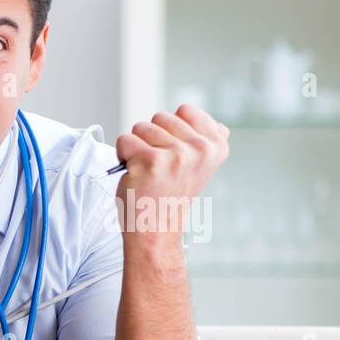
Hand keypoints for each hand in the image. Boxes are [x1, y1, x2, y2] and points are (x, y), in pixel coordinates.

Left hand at [114, 105, 228, 243]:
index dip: (170, 129)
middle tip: (157, 167)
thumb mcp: (200, 166)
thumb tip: (208, 120)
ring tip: (146, 171)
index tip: (173, 154)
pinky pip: (124, 141)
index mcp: (216, 145)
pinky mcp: (150, 161)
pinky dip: (122, 155)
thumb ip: (205, 140)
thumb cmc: (170, 195)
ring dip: (136, 147)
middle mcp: (200, 148)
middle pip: (160, 117)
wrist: (156, 229)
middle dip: (151, 138)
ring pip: (141, 127)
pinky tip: (134, 174)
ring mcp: (176, 154)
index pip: (186, 110)